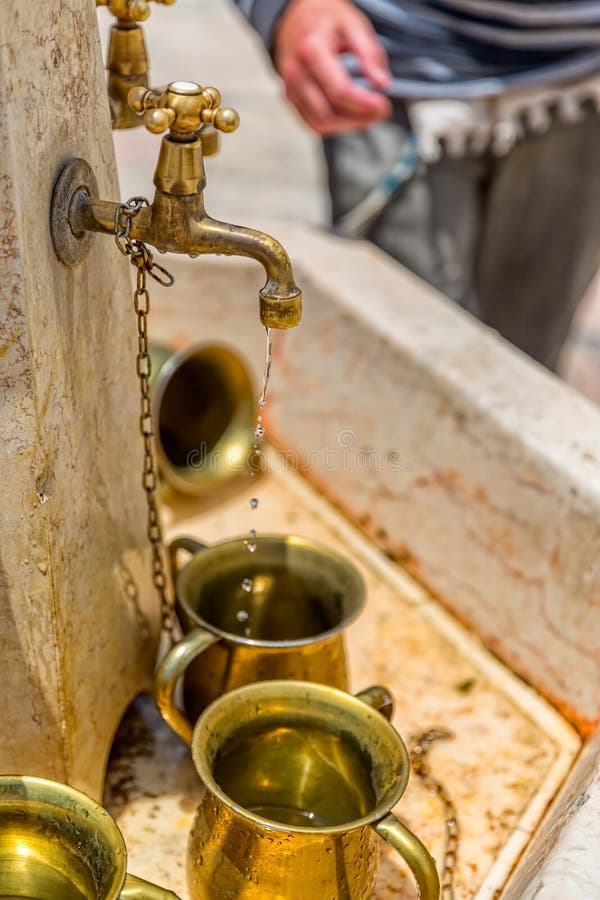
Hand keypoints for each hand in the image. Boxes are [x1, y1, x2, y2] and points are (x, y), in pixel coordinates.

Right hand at [274, 0, 391, 134]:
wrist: (295, 17)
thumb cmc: (325, 19)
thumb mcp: (353, 24)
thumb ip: (369, 54)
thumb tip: (382, 84)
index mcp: (311, 51)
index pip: (339, 91)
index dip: (364, 104)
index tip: (383, 105)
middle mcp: (296, 74)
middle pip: (328, 114)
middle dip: (358, 119)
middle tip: (380, 112)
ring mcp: (290, 89)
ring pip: (319, 124)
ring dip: (347, 125)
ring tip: (367, 115)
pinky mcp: (290, 99)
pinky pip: (311, 123)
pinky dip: (334, 125)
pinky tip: (351, 115)